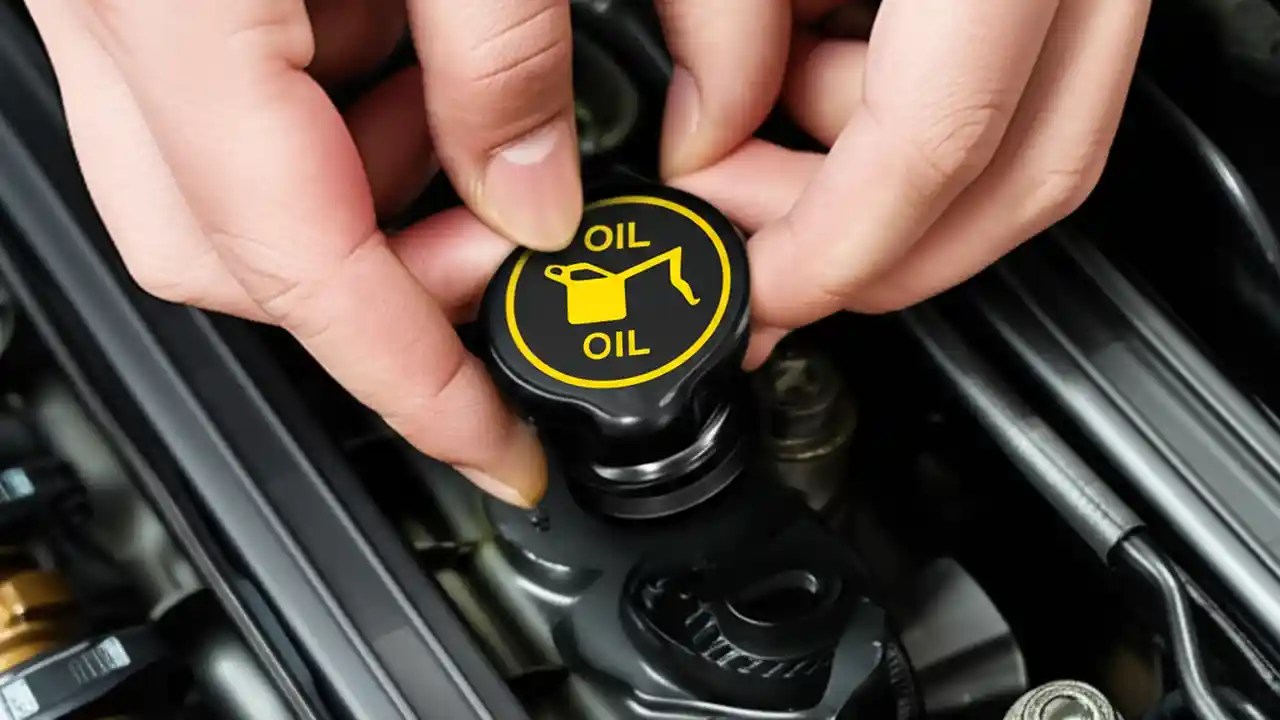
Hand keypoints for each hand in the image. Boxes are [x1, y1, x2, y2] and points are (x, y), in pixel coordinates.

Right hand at [25, 0, 592, 505]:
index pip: (300, 268)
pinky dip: (334, 124)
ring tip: (471, 133)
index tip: (497, 450)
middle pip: (231, 261)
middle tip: (507, 245)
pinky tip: (413, 63)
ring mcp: (112, 3)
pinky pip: (225, 110)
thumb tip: (538, 200)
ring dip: (366, 201)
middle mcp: (107, 14)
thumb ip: (506, 59)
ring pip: (224, 192)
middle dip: (392, 292)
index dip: (417, 387)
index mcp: (175, 6)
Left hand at [664, 0, 1150, 366]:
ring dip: (889, 170)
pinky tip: (829, 53)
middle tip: (763, 241)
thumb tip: (708, 137)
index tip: (755, 293)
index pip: (935, 149)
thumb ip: (719, 22)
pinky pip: (1026, 81)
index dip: (830, 251)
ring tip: (772, 108)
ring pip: (1032, 142)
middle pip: (1020, 183)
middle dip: (872, 246)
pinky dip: (917, 105)